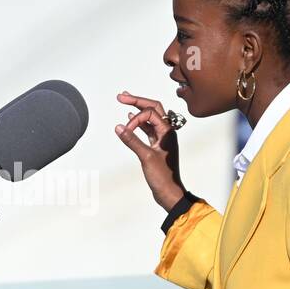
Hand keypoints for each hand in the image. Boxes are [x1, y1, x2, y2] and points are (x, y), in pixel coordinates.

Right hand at [115, 91, 185, 211]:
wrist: (169, 192)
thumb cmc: (163, 177)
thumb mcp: (146, 157)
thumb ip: (132, 141)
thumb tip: (119, 127)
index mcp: (168, 131)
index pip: (150, 113)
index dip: (136, 118)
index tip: (126, 129)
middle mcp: (167, 131)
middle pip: (153, 109)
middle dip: (137, 101)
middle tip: (121, 96)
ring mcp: (162, 138)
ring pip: (150, 118)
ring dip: (138, 109)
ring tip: (125, 100)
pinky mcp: (156, 146)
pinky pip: (148, 128)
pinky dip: (139, 122)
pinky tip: (130, 118)